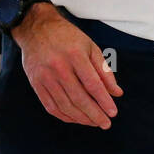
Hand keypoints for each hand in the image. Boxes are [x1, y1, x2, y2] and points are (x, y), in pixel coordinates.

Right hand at [11, 4, 122, 126]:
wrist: (36, 29)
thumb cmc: (68, 37)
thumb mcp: (90, 47)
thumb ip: (104, 70)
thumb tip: (116, 93)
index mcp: (75, 56)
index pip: (92, 84)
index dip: (103, 101)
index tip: (113, 112)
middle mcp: (58, 67)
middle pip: (79, 98)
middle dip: (94, 114)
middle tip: (105, 123)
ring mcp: (45, 77)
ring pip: (65, 105)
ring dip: (81, 118)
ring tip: (94, 122)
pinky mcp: (36, 84)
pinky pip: (50, 106)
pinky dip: (65, 116)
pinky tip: (76, 119)